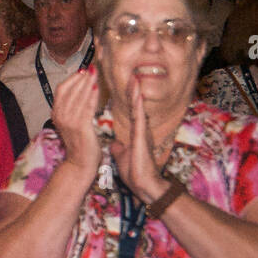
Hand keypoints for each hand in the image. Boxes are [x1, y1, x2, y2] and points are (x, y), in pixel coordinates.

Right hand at [51, 66, 100, 182]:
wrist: (80, 164)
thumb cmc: (80, 143)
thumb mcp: (72, 123)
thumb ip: (74, 108)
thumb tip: (82, 92)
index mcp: (56, 113)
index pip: (61, 90)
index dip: (72, 78)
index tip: (83, 71)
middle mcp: (59, 115)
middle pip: (69, 89)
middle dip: (81, 77)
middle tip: (92, 67)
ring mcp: (69, 121)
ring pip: (78, 96)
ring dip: (87, 83)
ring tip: (96, 73)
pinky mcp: (80, 126)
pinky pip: (86, 107)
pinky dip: (92, 96)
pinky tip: (97, 88)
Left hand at [110, 77, 167, 202]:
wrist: (143, 184)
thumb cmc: (134, 171)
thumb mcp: (122, 156)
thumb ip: (120, 148)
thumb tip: (114, 144)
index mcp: (134, 132)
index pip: (129, 111)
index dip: (127, 98)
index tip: (124, 84)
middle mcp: (140, 129)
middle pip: (135, 106)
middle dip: (133, 90)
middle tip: (132, 74)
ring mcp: (141, 131)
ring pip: (138, 108)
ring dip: (136, 93)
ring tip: (135, 77)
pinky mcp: (141, 137)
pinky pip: (139, 118)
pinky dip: (137, 106)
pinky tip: (137, 95)